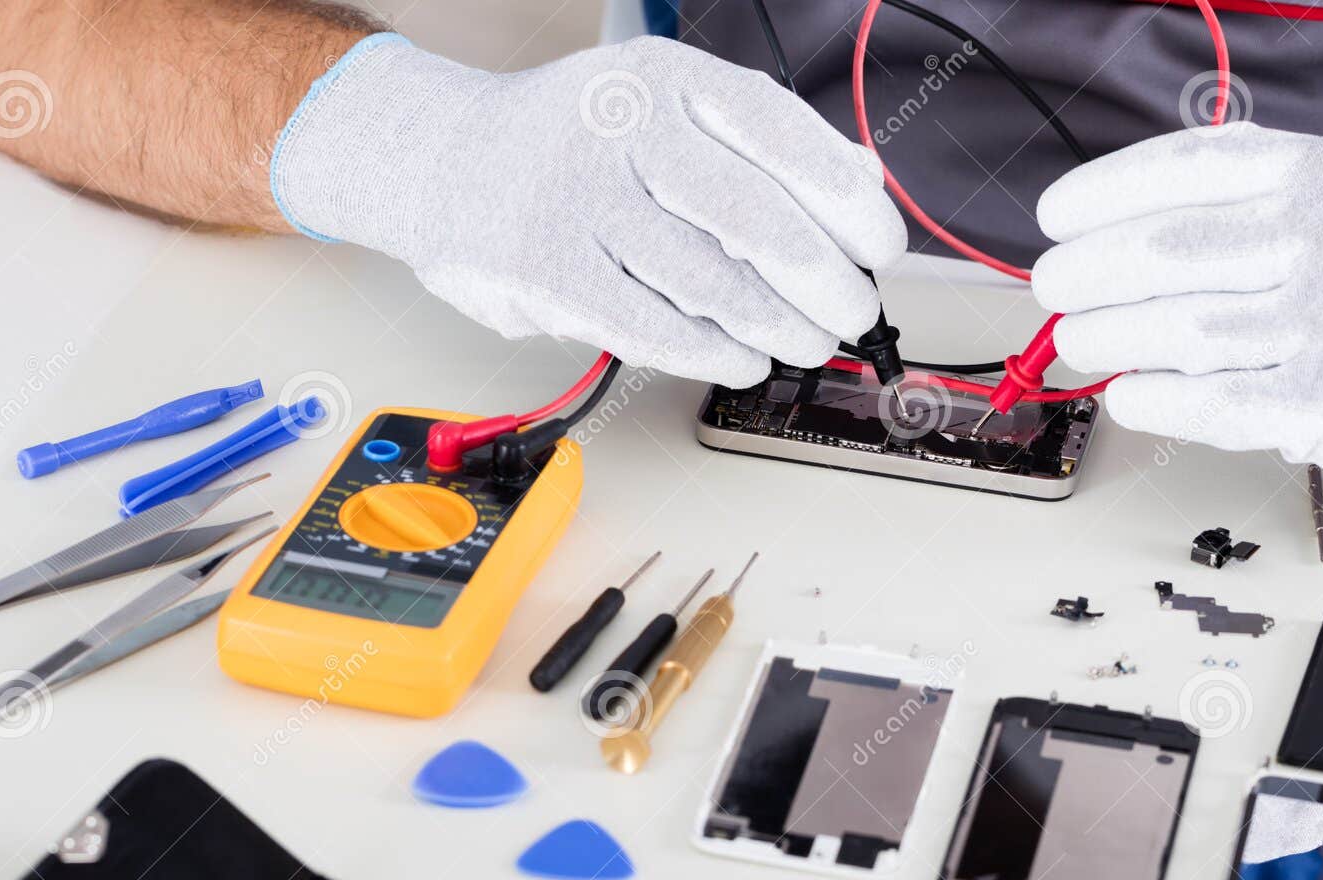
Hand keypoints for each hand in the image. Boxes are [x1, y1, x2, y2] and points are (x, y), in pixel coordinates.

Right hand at [272, 35, 905, 385]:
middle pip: (757, 220)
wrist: (441, 162)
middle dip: (823, 282)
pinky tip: (740, 358)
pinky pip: (654, 329)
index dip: (848, 202)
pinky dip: (712, 354)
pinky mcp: (549, 274)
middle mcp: (624, 131)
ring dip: (777, 327)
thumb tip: (860, 190)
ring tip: (803, 342)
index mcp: (664, 79)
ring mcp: (581, 204)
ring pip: (711, 283)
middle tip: (850, 313)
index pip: (782, 135)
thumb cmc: (574, 145)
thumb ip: (756, 144)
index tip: (881, 248)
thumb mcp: (665, 110)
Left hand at [1031, 122, 1322, 487]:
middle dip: (1080, 275)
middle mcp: (1312, 238)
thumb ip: (1254, 186)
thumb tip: (1134, 205)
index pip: (1176, 169)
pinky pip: (1207, 401)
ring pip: (1170, 330)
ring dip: (1103, 339)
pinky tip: (1130, 393)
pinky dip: (1151, 398)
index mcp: (1312, 173)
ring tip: (1082, 342)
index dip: (1097, 196)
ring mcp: (1319, 321)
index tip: (1055, 219)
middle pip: (1155, 253)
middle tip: (1056, 292)